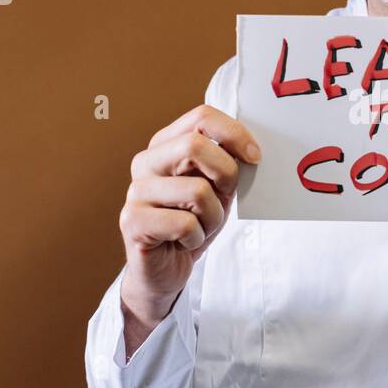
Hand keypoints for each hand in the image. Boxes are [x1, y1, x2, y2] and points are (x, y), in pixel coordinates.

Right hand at [119, 104, 260, 323]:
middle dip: (226, 176)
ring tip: (200, 226)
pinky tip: (183, 242)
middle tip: (223, 199)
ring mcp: (136, 191)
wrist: (165, 271)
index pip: (201, 117)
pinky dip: (197, 237)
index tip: (255, 157)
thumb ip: (228, 164)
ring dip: (213, 216)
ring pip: (197, 190)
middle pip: (195, 145)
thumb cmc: (193, 225)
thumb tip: (252, 147)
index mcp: (166, 145)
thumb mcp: (218, 189)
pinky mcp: (132, 221)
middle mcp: (146, 162)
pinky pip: (185, 223)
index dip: (234, 134)